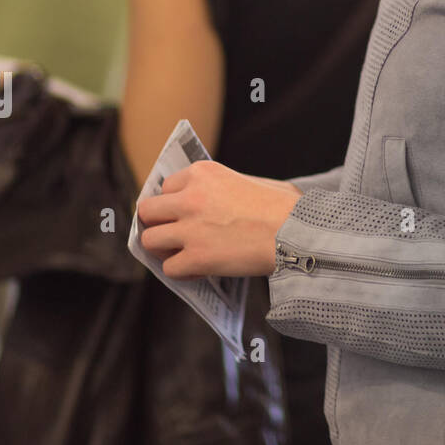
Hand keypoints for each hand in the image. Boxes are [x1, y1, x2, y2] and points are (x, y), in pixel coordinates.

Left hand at [137, 159, 302, 277]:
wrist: (297, 232)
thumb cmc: (281, 207)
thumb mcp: (248, 180)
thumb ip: (218, 188)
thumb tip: (202, 203)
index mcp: (202, 173)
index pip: (165, 187)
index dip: (172, 203)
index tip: (180, 214)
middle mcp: (190, 197)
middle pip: (147, 211)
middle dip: (158, 223)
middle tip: (172, 234)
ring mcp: (190, 228)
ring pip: (150, 241)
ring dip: (164, 249)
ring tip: (183, 253)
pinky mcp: (195, 257)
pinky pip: (170, 268)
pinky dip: (183, 271)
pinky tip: (200, 269)